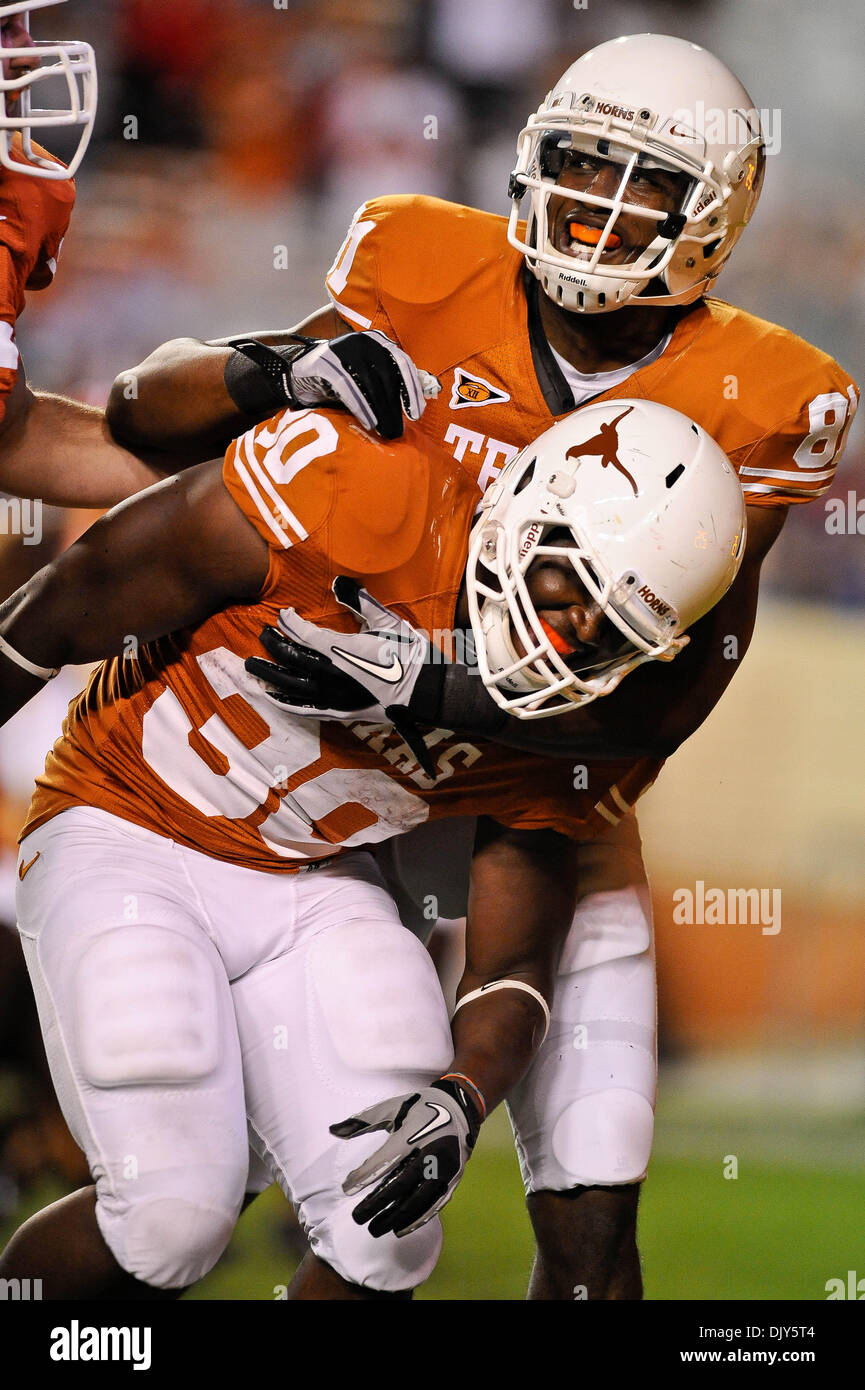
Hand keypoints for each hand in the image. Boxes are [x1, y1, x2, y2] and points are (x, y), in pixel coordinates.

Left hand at [244, 576, 439, 776]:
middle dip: (273, 644)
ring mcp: (332, 695)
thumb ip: (360, 602)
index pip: (303, 634)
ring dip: (269, 674)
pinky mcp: (339, 712)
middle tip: (262, 634)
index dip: (289, 622)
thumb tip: (338, 583)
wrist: (426, 691)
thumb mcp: (387, 622)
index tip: (283, 614)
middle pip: (290, 658)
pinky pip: (305, 709)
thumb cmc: (409, 654)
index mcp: (340, 649)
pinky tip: (272, 697)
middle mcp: (330, 674)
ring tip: (252, 666)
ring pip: (291, 684)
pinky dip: (286, 702)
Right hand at [290, 330, 439, 438]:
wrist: (302, 374)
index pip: (403, 364)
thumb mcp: (370, 379)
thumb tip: (423, 402)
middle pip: (387, 374)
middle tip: (397, 429)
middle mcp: (362, 340)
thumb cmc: (342, 381)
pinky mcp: (324, 360)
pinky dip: (360, 406)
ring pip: (368, 381)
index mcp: (378, 341)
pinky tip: (368, 422)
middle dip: (393, 405)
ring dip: (378, 408)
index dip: (412, 390)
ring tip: (383, 429)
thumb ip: (392, 384)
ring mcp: (342, 347)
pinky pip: (347, 385)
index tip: (417, 414)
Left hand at [330, 1077, 482, 1237]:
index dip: (364, 1176)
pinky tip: (401, 1229)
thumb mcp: (391, 1108)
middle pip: (400, 1185)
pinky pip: (435, 1204)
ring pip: (418, 1200)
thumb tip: (332, 1130)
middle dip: (377, 1204)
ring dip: (395, 1217)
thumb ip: (362, 1121)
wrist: (459, 1109)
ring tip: (375, 1229)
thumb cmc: (418, 1109)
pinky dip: (418, 1219)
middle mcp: (430, 1152)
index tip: (346, 1188)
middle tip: (357, 1218)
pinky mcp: (453, 1179)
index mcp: (412, 1134)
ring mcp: (444, 1168)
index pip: (384, 1160)